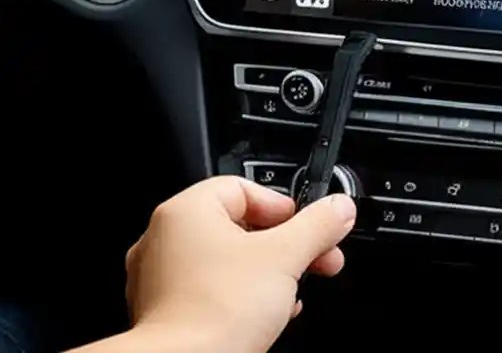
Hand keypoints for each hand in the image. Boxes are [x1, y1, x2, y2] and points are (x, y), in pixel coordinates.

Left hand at [119, 176, 355, 352]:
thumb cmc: (216, 312)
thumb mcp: (286, 257)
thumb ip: (318, 225)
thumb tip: (339, 208)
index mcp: (188, 212)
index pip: (244, 188)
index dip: (284, 207)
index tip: (310, 226)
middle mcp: (167, 240)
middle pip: (240, 225)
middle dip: (287, 244)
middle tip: (317, 258)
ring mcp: (162, 278)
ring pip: (228, 261)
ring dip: (269, 272)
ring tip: (294, 290)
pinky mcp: (167, 312)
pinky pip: (213, 291)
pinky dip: (243, 296)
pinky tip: (268, 314)